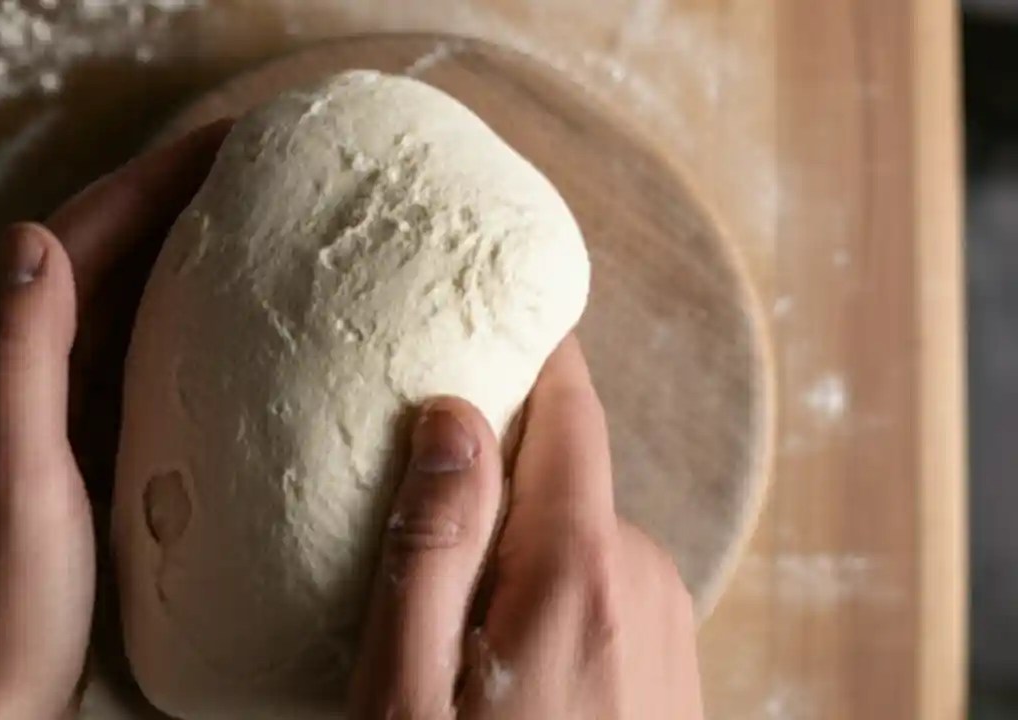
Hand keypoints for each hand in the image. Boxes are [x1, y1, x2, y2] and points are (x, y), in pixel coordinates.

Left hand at [0, 121, 230, 719]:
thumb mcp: (10, 481)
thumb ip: (18, 360)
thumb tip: (34, 238)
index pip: (71, 246)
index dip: (148, 185)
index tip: (227, 143)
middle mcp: (3, 380)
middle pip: (94, 264)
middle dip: (169, 204)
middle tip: (255, 165)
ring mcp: (37, 417)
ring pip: (113, 310)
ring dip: (176, 255)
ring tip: (251, 219)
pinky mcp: (69, 454)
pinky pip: (125, 364)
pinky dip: (174, 325)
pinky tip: (222, 325)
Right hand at [349, 338, 703, 718]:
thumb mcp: (411, 689)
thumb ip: (430, 551)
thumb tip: (452, 417)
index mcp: (581, 572)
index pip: (568, 411)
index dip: (529, 356)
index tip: (485, 320)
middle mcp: (645, 581)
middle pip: (561, 478)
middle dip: (495, 482)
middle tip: (418, 516)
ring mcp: (668, 624)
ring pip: (578, 539)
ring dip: (519, 552)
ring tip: (454, 620)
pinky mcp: (671, 662)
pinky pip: (603, 592)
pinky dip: (552, 600)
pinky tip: (508, 664)